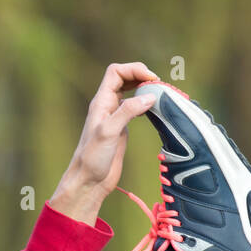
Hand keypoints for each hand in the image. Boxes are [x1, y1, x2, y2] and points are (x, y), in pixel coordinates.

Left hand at [51, 62, 159, 217]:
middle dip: (141, 76)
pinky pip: (134, 108)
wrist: (90, 180)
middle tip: (158, 85)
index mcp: (101, 102)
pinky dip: (145, 103)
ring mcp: (115, 116)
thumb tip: (150, 96)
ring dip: (144, 88)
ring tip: (159, 93)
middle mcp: (107, 106)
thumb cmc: (93, 158)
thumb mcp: (109, 131)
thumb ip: (128, 111)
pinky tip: (154, 108)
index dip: (134, 69)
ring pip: (130, 92)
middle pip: (124, 78)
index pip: (116, 72)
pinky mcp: (121, 128)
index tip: (151, 78)